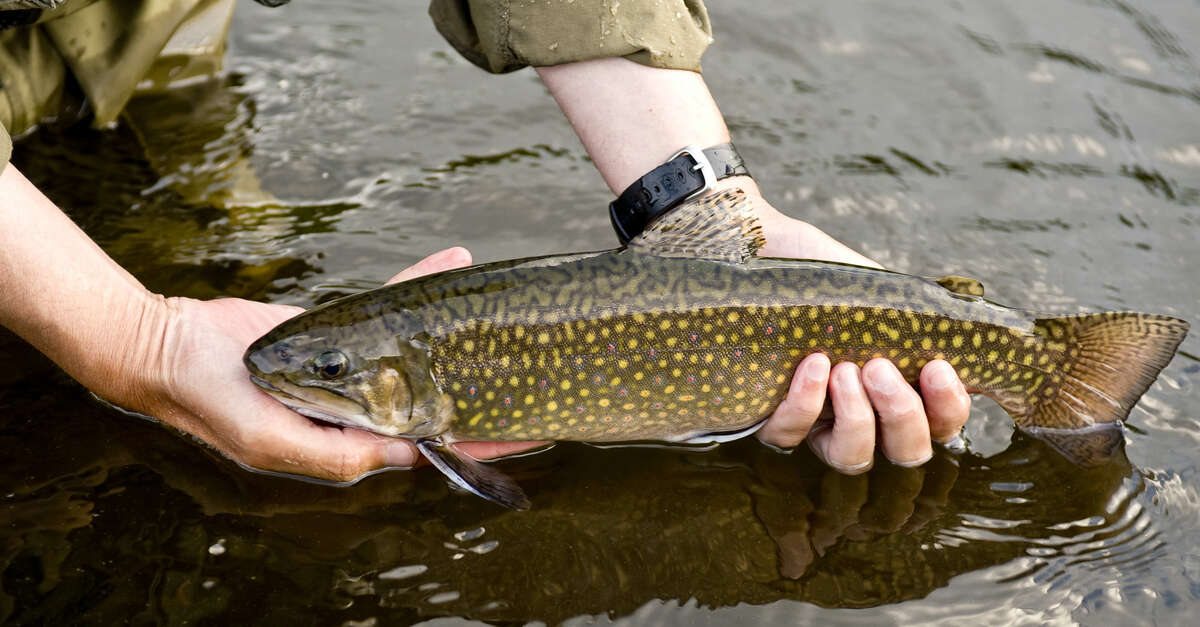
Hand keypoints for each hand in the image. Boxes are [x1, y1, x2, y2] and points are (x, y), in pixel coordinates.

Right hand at [118, 248, 540, 483]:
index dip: (481, 439)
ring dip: (460, 331)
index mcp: (348, 447)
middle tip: (537, 370)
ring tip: (505, 310)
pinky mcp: (337, 335)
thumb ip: (339, 454)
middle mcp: (357, 413)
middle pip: (438, 401)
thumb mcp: (272, 440)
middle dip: (486, 387)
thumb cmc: (212, 402)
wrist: (166, 344)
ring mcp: (350, 372)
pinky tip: (449, 261)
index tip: (528, 430)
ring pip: (422, 352)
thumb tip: (409, 454)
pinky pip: (388, 312)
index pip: (432, 445)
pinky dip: (417, 285)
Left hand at [740, 186, 971, 472]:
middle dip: (902, 414)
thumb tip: (967, 331)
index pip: (942, 426)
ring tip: (845, 369)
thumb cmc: (830, 280)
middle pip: (907, 455)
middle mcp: (866, 420)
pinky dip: (805, 403)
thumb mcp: (883, 296)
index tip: (936, 366)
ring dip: (857, 418)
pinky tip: (813, 364)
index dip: (948, 408)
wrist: (767, 253)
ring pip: (853, 459)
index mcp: (903, 392)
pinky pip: (790, 435)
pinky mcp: (771, 421)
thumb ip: (921, 322)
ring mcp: (819, 428)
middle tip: (880, 367)